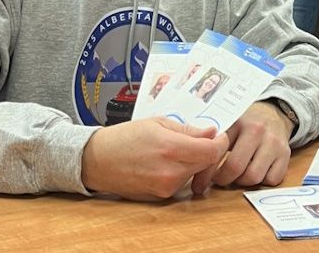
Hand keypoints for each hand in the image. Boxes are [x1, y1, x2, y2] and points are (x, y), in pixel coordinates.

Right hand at [81, 117, 228, 199]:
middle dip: (208, 150)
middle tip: (200, 137)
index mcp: (171, 148)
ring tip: (176, 148)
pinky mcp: (161, 196)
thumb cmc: (124, 138)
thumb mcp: (158, 122)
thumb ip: (188, 129)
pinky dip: (181, 171)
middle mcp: (170, 172)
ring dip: (194, 160)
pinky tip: (167, 161)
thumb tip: (211, 131)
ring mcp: (166, 187)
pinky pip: (182, 181)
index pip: (212, 151)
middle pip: (207, 163)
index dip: (220, 141)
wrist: (98, 160)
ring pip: (195, 172)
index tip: (219, 134)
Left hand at [194, 101, 293, 192]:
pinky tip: (256, 172)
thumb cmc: (244, 123)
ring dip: (243, 182)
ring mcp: (273, 142)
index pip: (217, 153)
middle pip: (235, 168)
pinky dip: (262, 181)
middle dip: (224, 180)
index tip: (198, 186)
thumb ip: (211, 140)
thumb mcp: (228, 124)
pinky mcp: (286, 154)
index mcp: (237, 122)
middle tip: (220, 180)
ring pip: (253, 177)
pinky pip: (272, 180)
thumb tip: (189, 164)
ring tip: (238, 175)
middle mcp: (257, 131)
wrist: (274, 112)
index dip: (205, 174)